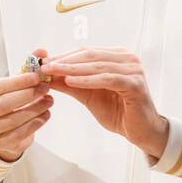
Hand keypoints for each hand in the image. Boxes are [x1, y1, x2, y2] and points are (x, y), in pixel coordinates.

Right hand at [0, 65, 53, 162]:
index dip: (19, 82)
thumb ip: (27, 67)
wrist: (2, 128)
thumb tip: (42, 51)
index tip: (37, 77)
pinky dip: (36, 123)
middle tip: (46, 88)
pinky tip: (46, 114)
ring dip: (35, 109)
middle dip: (28, 95)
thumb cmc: (8, 99)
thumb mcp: (15, 83)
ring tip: (50, 100)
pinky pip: (21, 133)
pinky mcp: (1, 143)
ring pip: (13, 120)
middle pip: (4, 104)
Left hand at [39, 46, 168, 158]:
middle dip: (65, 60)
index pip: (86, 51)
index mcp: (117, 55)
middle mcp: (127, 57)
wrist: (140, 131)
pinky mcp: (135, 84)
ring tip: (52, 72)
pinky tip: (71, 81)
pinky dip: (88, 80)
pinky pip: (107, 79)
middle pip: (90, 55)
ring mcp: (133, 69)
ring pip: (97, 65)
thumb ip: (70, 83)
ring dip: (72, 69)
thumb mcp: (88, 95)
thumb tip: (46, 75)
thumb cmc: (117, 111)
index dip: (63, 55)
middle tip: (44, 65)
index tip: (41, 61)